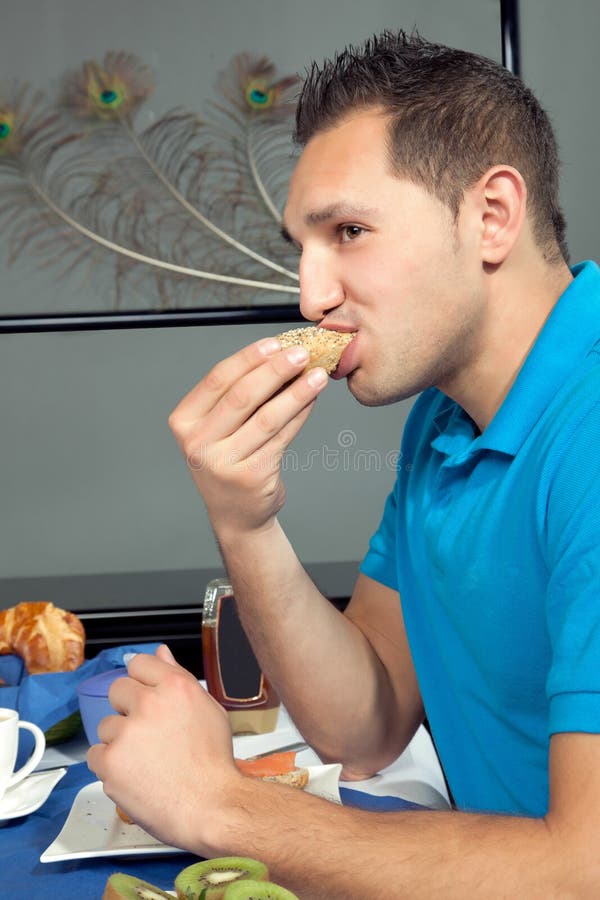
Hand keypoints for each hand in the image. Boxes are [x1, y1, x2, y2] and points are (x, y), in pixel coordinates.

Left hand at [87, 645, 240, 853]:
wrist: (210, 805)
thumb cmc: (213, 762)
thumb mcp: (208, 709)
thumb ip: (180, 677)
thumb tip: (161, 653)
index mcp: (175, 686)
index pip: (139, 663)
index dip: (142, 681)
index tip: (145, 697)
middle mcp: (149, 703)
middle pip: (118, 690)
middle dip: (128, 709)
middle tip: (147, 734)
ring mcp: (127, 732)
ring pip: (106, 726)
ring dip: (119, 741)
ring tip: (145, 761)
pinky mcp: (110, 761)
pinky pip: (95, 754)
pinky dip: (108, 766)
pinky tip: (133, 775)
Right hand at [168, 338, 328, 535]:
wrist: (236, 514)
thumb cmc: (229, 461)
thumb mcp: (219, 428)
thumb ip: (237, 394)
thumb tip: (279, 354)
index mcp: (184, 422)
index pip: (217, 379)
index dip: (249, 357)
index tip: (276, 343)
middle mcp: (197, 443)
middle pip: (242, 396)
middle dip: (276, 370)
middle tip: (302, 354)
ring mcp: (223, 463)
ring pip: (267, 417)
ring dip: (296, 392)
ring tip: (318, 376)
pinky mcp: (251, 476)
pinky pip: (282, 437)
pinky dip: (300, 415)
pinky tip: (312, 400)